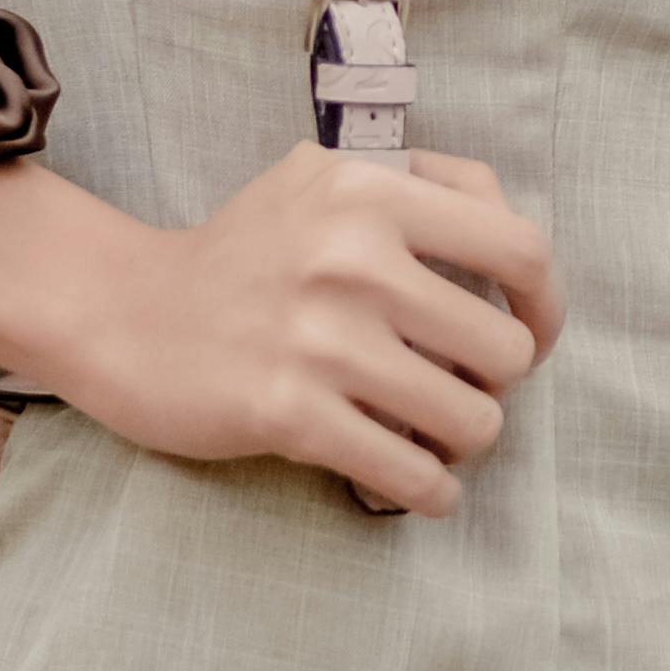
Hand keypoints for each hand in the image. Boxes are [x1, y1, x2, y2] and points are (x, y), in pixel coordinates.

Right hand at [0, 146, 559, 519]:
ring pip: (472, 421)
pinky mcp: (290, 414)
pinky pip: (413, 474)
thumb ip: (421, 185)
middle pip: (507, 350)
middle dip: (495, 384)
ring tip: (430, 433)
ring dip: (463, 441)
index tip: (529, 332)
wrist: (124, 311)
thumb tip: (512, 234)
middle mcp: (353, 259)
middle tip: (459, 388)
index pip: (522, 250)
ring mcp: (322, 341)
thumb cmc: (242, 251)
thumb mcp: (323, 178)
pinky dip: (430, 491)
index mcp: (371, 192)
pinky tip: (414, 482)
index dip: (545, 304)